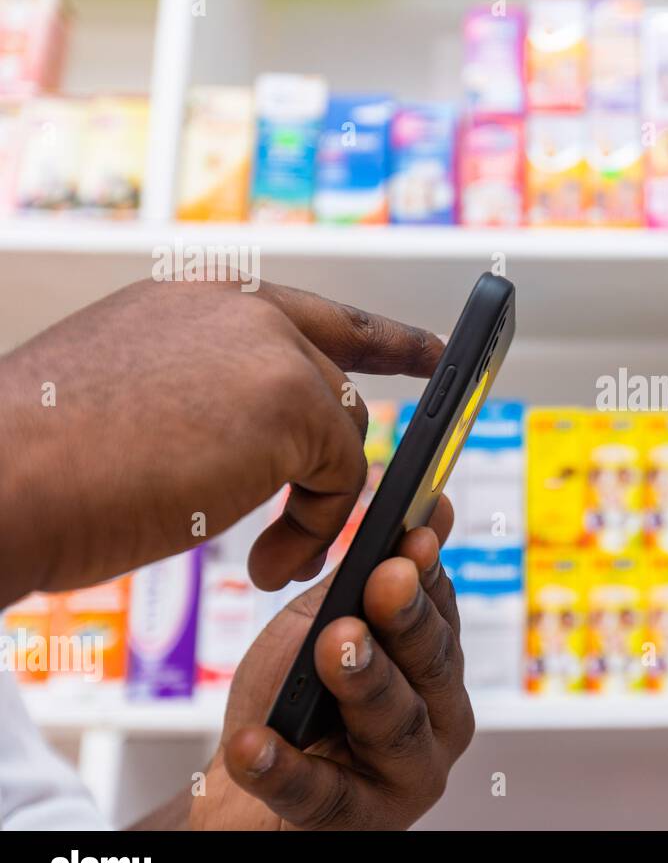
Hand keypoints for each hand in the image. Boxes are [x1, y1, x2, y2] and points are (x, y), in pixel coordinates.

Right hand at [0, 278, 441, 603]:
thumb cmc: (39, 461)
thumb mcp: (134, 400)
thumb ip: (212, 395)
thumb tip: (271, 435)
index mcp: (198, 304)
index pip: (315, 314)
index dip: (382, 339)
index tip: (433, 355)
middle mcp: (241, 311)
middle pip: (337, 388)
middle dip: (334, 461)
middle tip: (312, 526)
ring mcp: (270, 350)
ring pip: (343, 435)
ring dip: (316, 508)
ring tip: (272, 557)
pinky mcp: (290, 402)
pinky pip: (343, 475)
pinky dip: (316, 527)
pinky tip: (267, 559)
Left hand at [191, 500, 474, 829]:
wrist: (245, 798)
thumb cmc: (295, 707)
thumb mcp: (328, 628)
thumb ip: (369, 577)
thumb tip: (432, 508)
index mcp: (435, 674)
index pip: (442, 616)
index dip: (428, 577)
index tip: (413, 538)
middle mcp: (437, 725)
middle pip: (430, 668)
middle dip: (407, 620)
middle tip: (383, 582)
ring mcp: (403, 778)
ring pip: (393, 725)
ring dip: (364, 680)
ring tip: (334, 646)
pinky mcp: (355, 823)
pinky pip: (319, 793)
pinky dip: (283, 768)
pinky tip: (255, 744)